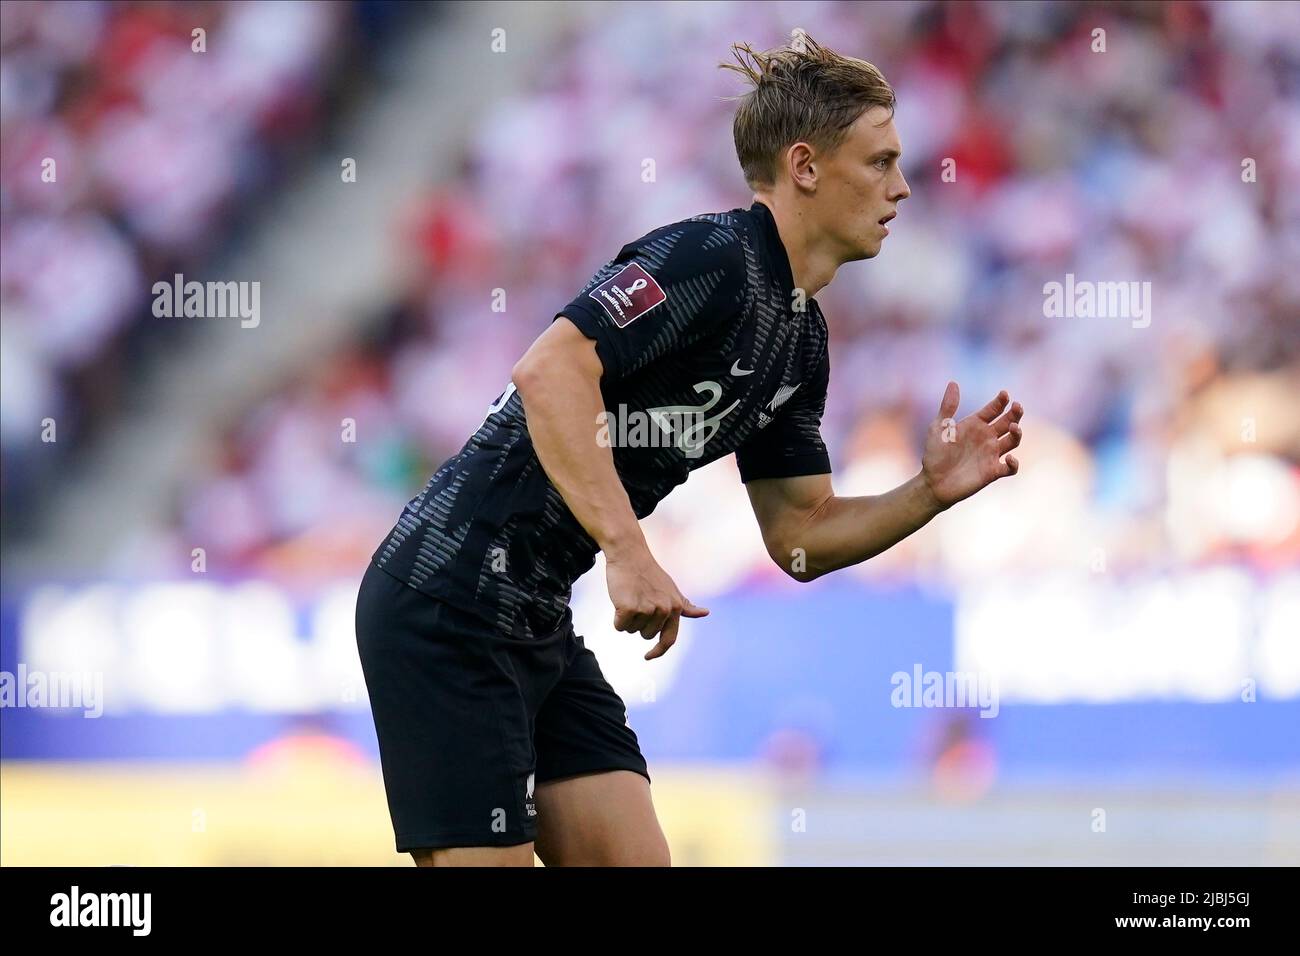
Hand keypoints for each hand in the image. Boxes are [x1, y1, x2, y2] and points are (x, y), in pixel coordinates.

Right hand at [605, 543, 708, 659]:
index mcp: (676, 607)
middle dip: (638, 622)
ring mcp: (648, 609)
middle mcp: (664, 610)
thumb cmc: (649, 573)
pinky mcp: (630, 608)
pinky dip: (617, 617)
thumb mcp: (671, 589)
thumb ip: (684, 605)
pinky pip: (620, 626)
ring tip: (630, 596)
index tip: (648, 656)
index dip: (658, 651)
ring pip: (631, 630)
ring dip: (627, 618)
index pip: (669, 639)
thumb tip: (705, 613)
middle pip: (645, 635)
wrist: (630, 554)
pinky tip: (620, 599)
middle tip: (637, 599)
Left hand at [921, 382, 1023, 509]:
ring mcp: (991, 454)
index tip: (1004, 394)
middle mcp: (987, 437)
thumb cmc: (935, 454)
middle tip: (1017, 406)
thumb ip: (948, 407)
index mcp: (975, 424)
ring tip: (1014, 428)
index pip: (994, 409)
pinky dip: (1014, 464)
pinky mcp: (993, 472)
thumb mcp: (939, 428)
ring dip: (1017, 433)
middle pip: (1008, 422)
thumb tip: (953, 382)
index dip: (1001, 401)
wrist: (933, 482)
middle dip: (1015, 414)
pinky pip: (1010, 468)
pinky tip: (1009, 458)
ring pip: (1013, 441)